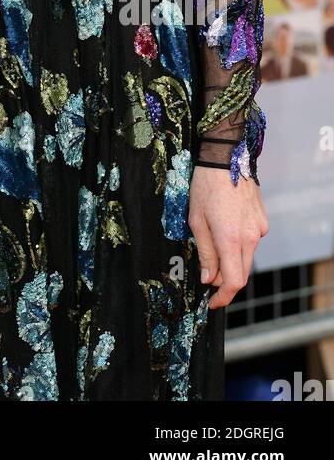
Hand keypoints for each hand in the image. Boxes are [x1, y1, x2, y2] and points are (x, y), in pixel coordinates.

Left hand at [188, 167, 268, 309]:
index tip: (212, 302)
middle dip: (224, 279)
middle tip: (208, 276)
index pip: (233, 282)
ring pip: (246, 256)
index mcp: (230, 239)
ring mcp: (259, 228)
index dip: (223, 297)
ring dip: (231, 259)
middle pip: (241, 271)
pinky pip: (251, 240)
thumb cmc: (205, 186)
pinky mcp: (263, 220)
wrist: (226, 157)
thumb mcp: (196, 220)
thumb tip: (208, 278)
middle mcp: (250, 237)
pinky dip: (239, 243)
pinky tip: (226, 226)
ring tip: (214, 243)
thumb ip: (205, 252)